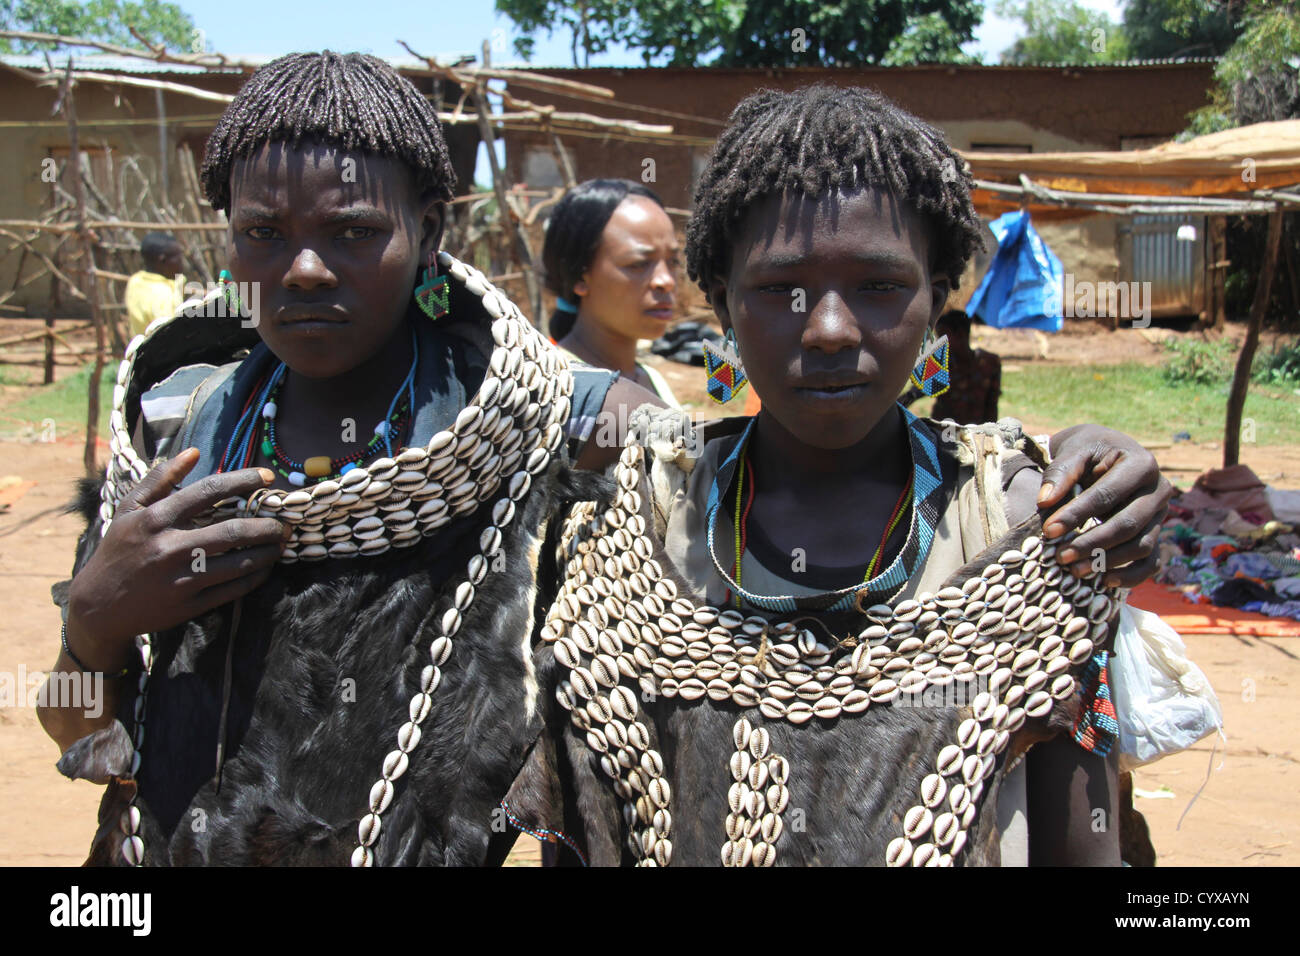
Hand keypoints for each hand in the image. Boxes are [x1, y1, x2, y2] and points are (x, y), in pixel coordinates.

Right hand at [66, 449, 289, 667]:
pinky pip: (232, 589)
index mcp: (156, 519)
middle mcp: (170, 547)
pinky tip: (265, 567)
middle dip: (268, 526)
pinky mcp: (189, 605)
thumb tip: (194, 452)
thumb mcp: (129, 510)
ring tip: (282, 543)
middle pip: (233, 531)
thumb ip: (160, 479)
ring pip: (238, 563)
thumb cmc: (118, 551)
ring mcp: (180, 579)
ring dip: (268, 552)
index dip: (243, 481)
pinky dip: (255, 576)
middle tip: (286, 522)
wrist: (98, 607)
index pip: (209, 491)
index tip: (268, 477)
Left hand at [1038, 425, 1171, 587]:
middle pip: (1128, 524)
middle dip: (1092, 543)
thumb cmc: (1088, 450)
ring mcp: (1161, 515)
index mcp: (1141, 464)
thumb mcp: (1074, 450)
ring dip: (1108, 562)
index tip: (1049, 530)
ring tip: (1074, 570)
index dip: (1078, 514)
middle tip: (1060, 556)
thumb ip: (1060, 473)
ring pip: (1142, 545)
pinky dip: (1132, 575)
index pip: (1108, 494)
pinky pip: (1151, 561)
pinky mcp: (1156, 533)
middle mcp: (1158, 490)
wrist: (1106, 450)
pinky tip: (1105, 581)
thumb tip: (1045, 502)